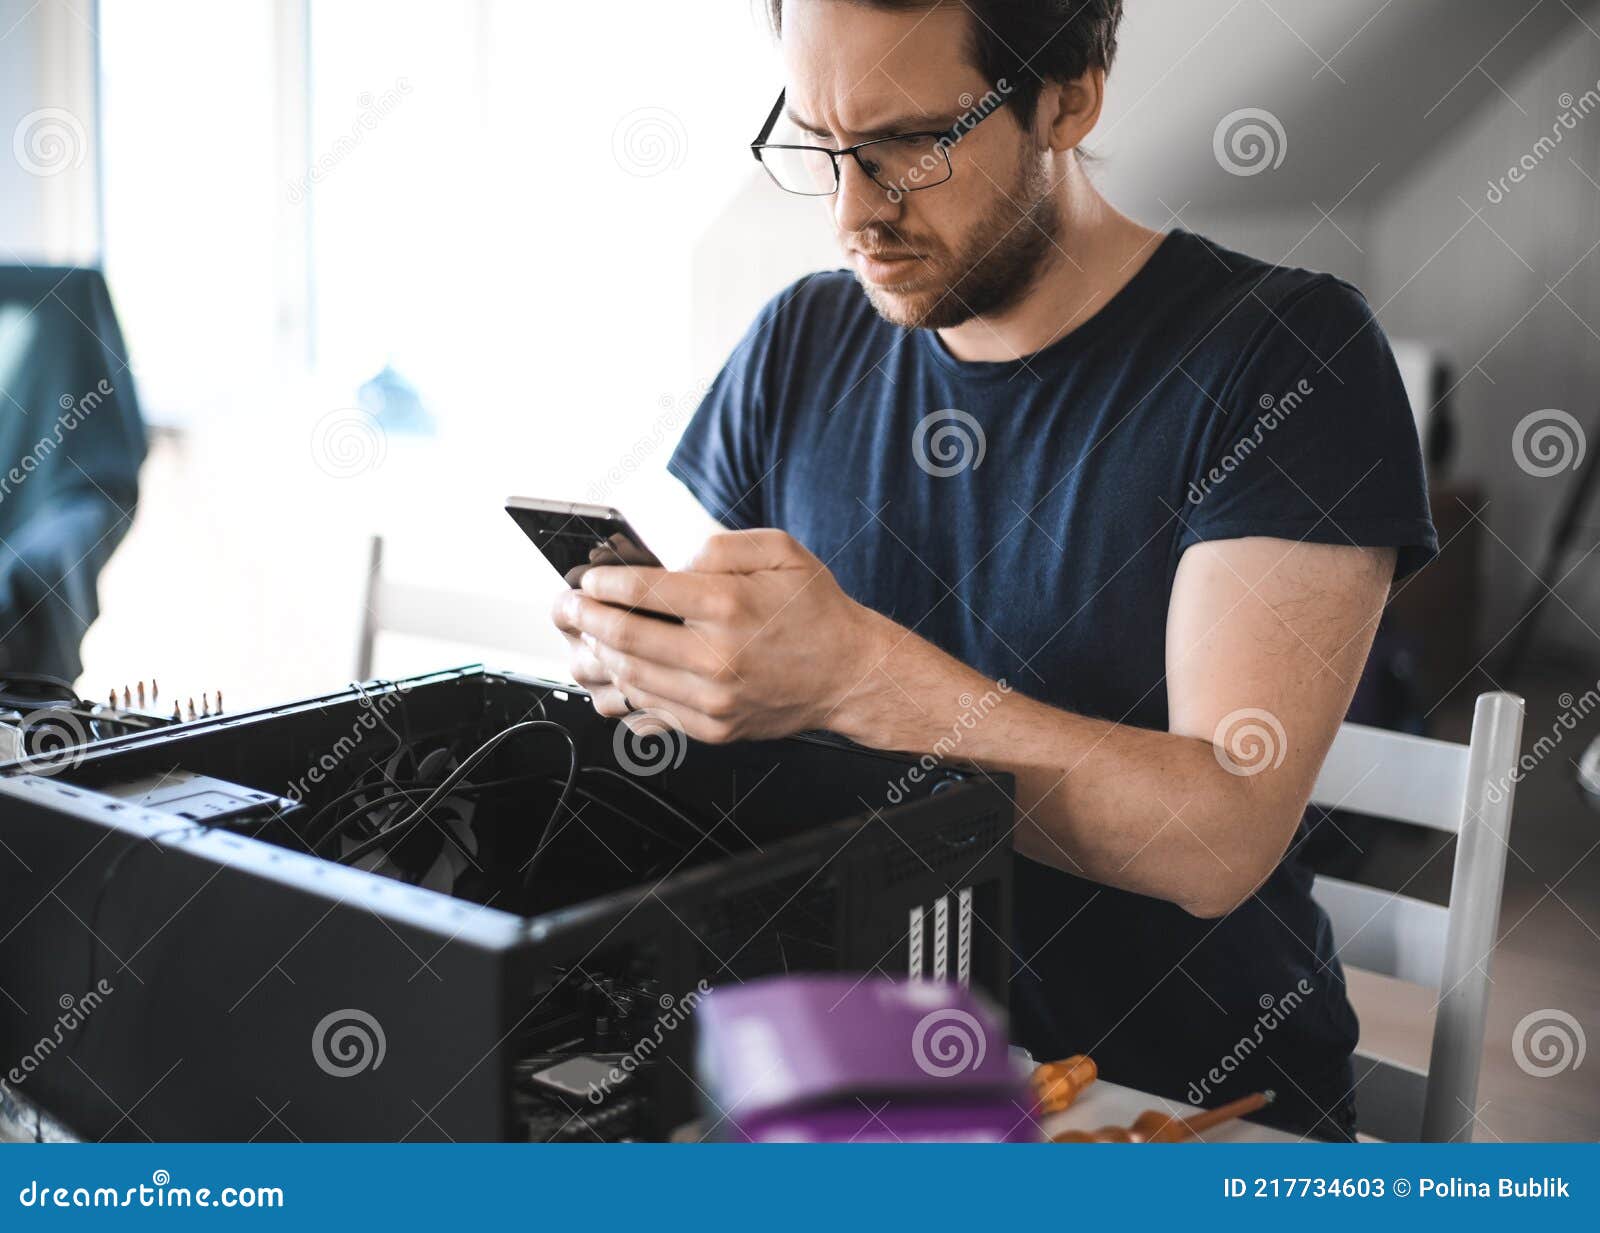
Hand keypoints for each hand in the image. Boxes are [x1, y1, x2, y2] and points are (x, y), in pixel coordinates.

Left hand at [549, 528, 887, 741]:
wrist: (850, 674)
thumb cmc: (815, 611)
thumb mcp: (780, 551)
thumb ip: (720, 546)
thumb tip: (671, 563)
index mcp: (729, 607)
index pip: (643, 593)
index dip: (602, 584)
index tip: (586, 580)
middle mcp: (717, 657)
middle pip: (625, 640)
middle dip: (583, 620)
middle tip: (566, 607)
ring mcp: (714, 700)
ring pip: (630, 681)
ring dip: (596, 658)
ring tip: (582, 640)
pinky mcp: (714, 728)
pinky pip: (651, 714)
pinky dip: (623, 694)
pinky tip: (613, 674)